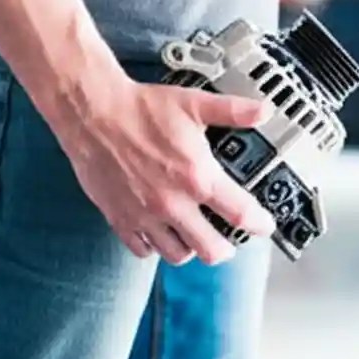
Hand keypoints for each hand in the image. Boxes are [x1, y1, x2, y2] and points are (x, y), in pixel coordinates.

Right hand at [51, 69, 275, 265]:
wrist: (93, 114)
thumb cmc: (142, 109)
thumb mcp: (195, 104)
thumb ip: (233, 111)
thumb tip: (263, 111)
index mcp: (197, 177)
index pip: (239, 213)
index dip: (259, 224)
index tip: (264, 225)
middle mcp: (173, 203)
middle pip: (211, 249)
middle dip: (227, 248)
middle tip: (229, 239)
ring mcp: (146, 216)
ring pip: (177, 255)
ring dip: (191, 249)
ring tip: (196, 238)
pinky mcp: (121, 219)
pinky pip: (142, 250)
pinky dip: (155, 246)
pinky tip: (161, 233)